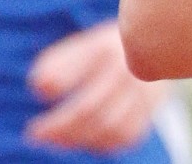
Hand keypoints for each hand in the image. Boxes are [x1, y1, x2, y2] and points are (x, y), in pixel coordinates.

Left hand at [25, 22, 169, 152]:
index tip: (38, 95)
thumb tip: (42, 89)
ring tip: (53, 139)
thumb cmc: (106, 52)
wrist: (157, 48)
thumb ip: (58, 65)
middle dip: (58, 126)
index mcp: (107, 48)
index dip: (54, 87)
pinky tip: (82, 139)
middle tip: (34, 134)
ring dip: (76, 138)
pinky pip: (125, 137)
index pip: (74, 71)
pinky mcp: (150, 112)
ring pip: (108, 128)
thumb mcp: (83, 47)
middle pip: (89, 108)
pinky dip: (101, 143)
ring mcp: (144, 92)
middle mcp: (129, 70)